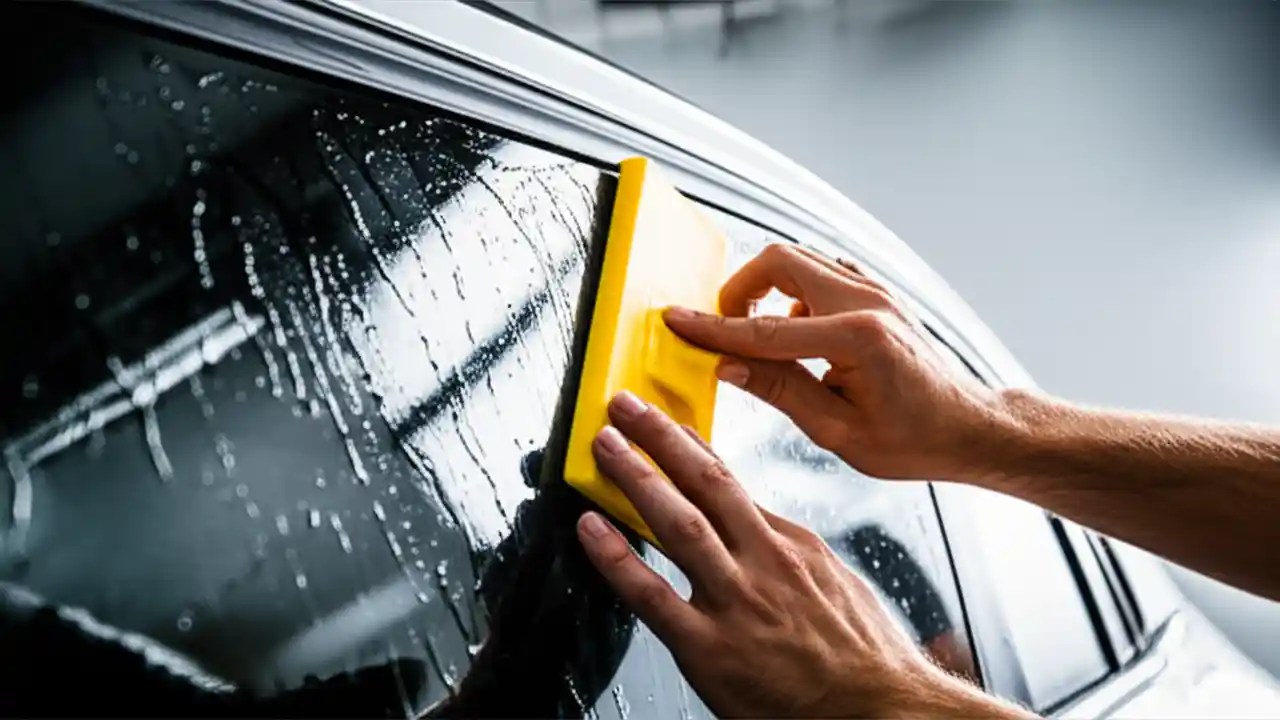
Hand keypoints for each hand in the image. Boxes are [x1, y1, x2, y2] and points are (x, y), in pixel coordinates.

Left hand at [576, 392, 1028, 717]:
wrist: (884, 711)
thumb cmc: (866, 657)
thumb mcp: (838, 584)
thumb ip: (791, 551)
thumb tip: (760, 521)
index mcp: (793, 545)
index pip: (731, 482)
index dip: (691, 447)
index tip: (666, 423)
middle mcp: (763, 563)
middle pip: (703, 483)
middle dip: (658, 438)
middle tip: (624, 406)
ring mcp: (735, 602)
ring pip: (676, 523)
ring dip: (635, 477)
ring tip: (604, 445)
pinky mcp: (710, 649)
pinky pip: (652, 595)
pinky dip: (616, 557)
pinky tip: (591, 528)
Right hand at [664, 243, 1010, 482]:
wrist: (968, 427)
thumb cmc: (915, 438)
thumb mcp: (838, 430)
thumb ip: (779, 390)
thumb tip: (728, 366)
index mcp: (858, 337)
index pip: (764, 329)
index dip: (714, 327)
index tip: (678, 321)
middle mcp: (868, 301)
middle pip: (780, 260)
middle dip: (741, 289)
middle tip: (725, 327)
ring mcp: (877, 291)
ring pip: (801, 260)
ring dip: (769, 290)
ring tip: (764, 339)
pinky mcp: (878, 294)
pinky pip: (823, 272)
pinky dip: (796, 293)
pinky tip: (799, 335)